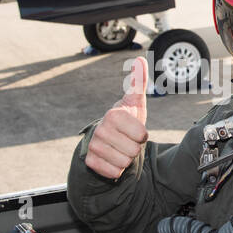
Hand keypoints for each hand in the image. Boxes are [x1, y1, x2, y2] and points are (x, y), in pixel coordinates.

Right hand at [84, 55, 148, 178]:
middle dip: (134, 148)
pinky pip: (113, 172)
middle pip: (133, 151)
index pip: (142, 135)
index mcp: (114, 115)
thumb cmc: (125, 121)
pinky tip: (112, 159)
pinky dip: (116, 170)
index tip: (134, 130)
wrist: (106, 140)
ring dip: (125, 159)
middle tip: (126, 141)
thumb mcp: (134, 103)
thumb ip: (138, 83)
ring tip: (119, 149)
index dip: (142, 136)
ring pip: (124, 163)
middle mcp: (101, 129)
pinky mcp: (90, 161)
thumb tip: (141, 60)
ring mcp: (94, 146)